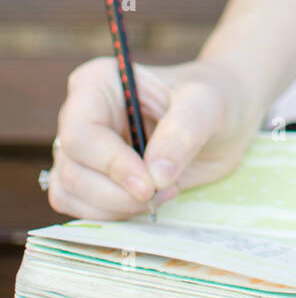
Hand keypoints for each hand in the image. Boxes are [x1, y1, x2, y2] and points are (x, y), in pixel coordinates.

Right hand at [47, 56, 265, 220]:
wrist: (221, 119)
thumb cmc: (211, 99)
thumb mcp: (206, 104)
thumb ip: (182, 132)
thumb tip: (156, 175)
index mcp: (97, 83)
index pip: (80, 133)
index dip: (110, 164)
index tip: (149, 185)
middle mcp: (79, 114)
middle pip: (74, 169)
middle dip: (119, 192)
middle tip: (166, 190)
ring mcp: (81, 149)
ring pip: (71, 193)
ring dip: (118, 206)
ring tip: (164, 191)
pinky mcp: (89, 178)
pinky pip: (82, 208)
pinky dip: (115, 214)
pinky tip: (152, 198)